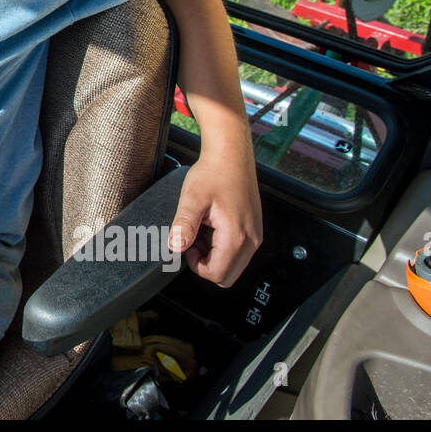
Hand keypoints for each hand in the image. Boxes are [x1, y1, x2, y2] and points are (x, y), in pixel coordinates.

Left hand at [167, 147, 261, 286]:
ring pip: (234, 265)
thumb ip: (183, 225)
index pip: (218, 274)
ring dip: (214, 256)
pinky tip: (212, 227)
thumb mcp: (192, 198)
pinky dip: (223, 247)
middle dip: (207, 265)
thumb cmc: (214, 173)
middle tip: (194, 241)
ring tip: (202, 230)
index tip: (187, 247)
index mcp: (237, 235)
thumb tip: (175, 247)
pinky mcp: (253, 229)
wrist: (231, 155)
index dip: (197, 267)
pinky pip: (239, 252)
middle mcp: (251, 239)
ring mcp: (255, 235)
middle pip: (228, 276)